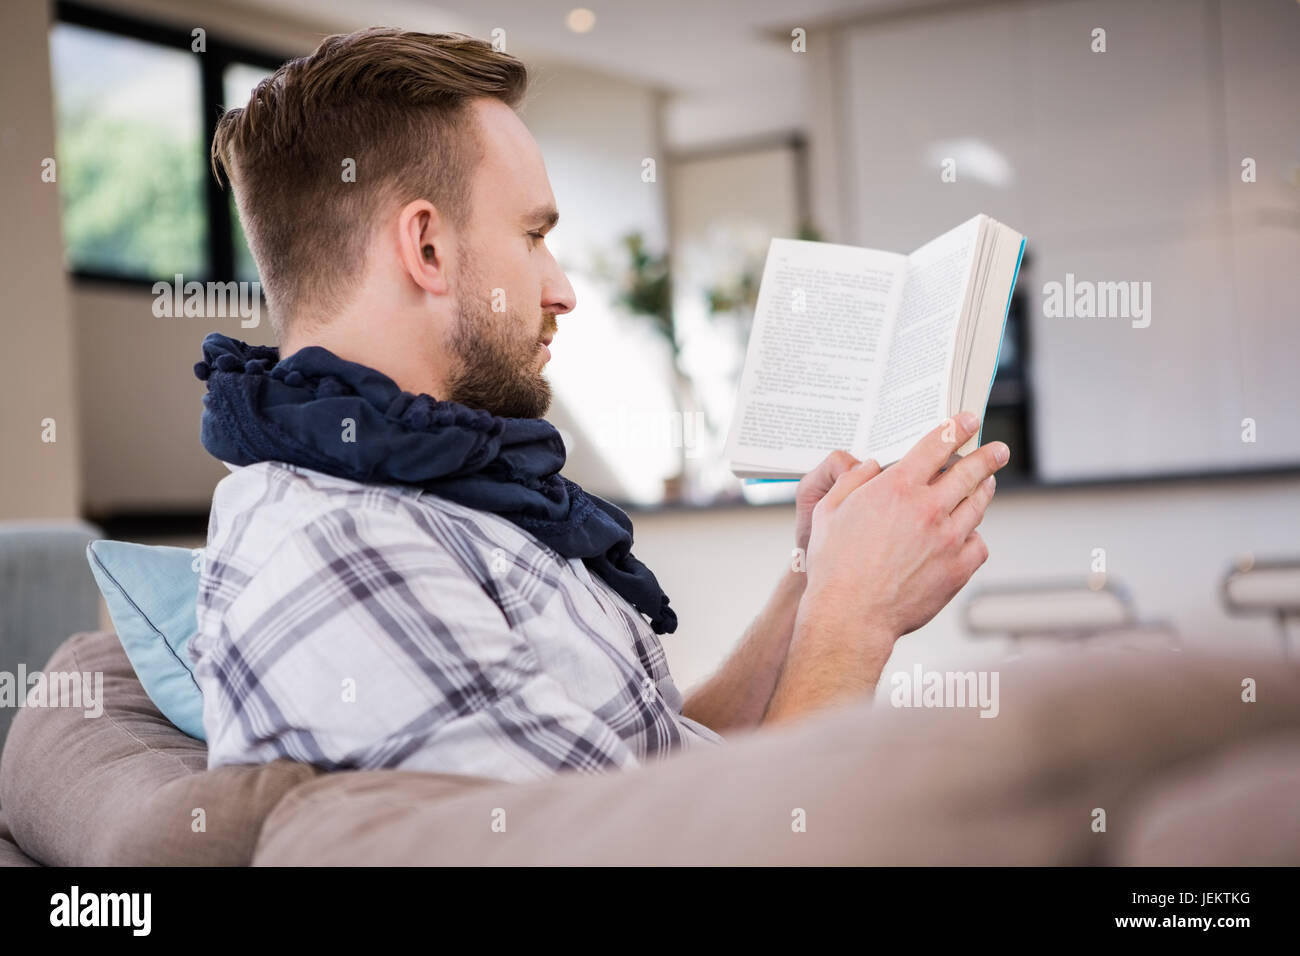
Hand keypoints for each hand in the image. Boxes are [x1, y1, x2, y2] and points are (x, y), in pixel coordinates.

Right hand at [802, 412, 1007, 640]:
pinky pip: (978, 543)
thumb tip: (871, 465)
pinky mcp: (958, 568)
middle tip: (997, 449)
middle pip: (969, 471)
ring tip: (987, 485)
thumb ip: (851, 480)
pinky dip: (974, 536)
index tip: (967, 421)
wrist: (851, 615)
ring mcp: (948, 539)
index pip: (936, 445)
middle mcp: (928, 508)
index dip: (955, 428)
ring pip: (977, 505)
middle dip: (987, 455)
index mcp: (896, 487)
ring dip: (984, 489)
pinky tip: (968, 534)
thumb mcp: (828, 511)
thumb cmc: (833, 565)